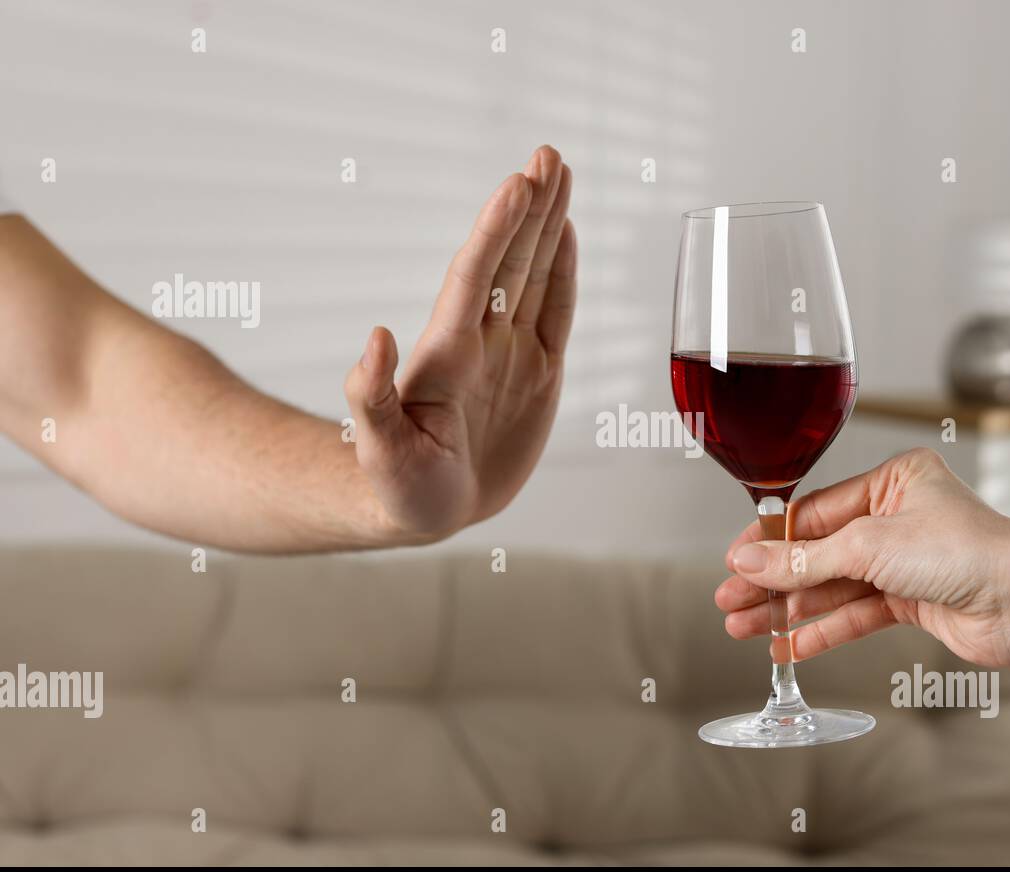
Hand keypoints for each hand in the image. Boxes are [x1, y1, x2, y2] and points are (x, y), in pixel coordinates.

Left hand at [344, 145, 575, 541]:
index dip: (496, 232)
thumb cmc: (397, 484)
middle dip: (530, 208)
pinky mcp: (538, 373)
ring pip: (536, 274)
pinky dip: (565, 271)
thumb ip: (372, 397)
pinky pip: (557, 313)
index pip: (475, 278)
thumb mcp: (379, 450)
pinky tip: (567, 233)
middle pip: (511, 260)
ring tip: (561, 173)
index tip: (516, 186)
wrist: (428, 508)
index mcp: (447, 354)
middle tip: (548, 156)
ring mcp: (511, 352)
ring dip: (549, 224)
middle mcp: (481, 340)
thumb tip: (375, 337)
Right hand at [715, 448, 1009, 666]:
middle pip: (817, 552)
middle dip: (772, 581)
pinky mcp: (912, 601)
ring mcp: (904, 562)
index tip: (734, 562)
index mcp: (892, 482)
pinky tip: (788, 645)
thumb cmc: (967, 552)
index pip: (814, 512)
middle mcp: (897, 518)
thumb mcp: (869, 546)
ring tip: (745, 628)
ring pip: (832, 587)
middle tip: (729, 601)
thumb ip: (804, 560)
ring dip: (789, 610)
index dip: (771, 541)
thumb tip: (749, 564)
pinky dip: (822, 631)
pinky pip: (855, 615)